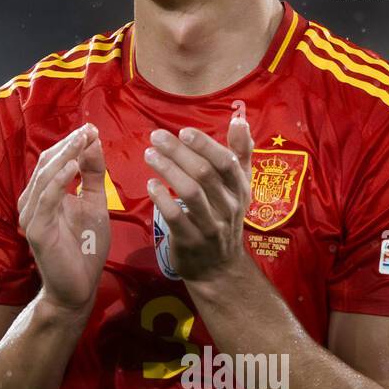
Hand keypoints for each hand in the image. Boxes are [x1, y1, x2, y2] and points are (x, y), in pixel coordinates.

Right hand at [17, 123, 111, 315]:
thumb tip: (93, 143)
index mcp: (43, 196)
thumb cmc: (85, 248)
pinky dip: (59, 180)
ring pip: (44, 177)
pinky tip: (74, 166)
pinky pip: (46, 199)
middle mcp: (32, 203)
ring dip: (65, 156)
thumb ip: (93, 175)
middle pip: (46, 164)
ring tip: (83, 141)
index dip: (70, 144)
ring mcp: (32, 217)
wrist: (78, 288)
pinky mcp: (37, 231)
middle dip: (68, 145)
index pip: (52, 161)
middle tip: (88, 130)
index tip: (91, 128)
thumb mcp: (94, 204)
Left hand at [144, 116, 253, 282]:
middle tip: (156, 136)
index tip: (184, 131)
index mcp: (240, 190)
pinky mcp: (190, 240)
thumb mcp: (238, 188)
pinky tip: (150, 184)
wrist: (219, 268)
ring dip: (167, 170)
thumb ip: (240, 154)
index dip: (205, 145)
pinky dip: (161, 198)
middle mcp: (228, 206)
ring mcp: (210, 225)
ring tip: (149, 154)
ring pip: (189, 192)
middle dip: (179, 152)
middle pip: (204, 173)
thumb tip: (239, 120)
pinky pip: (176, 216)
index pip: (226, 162)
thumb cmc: (225, 218)